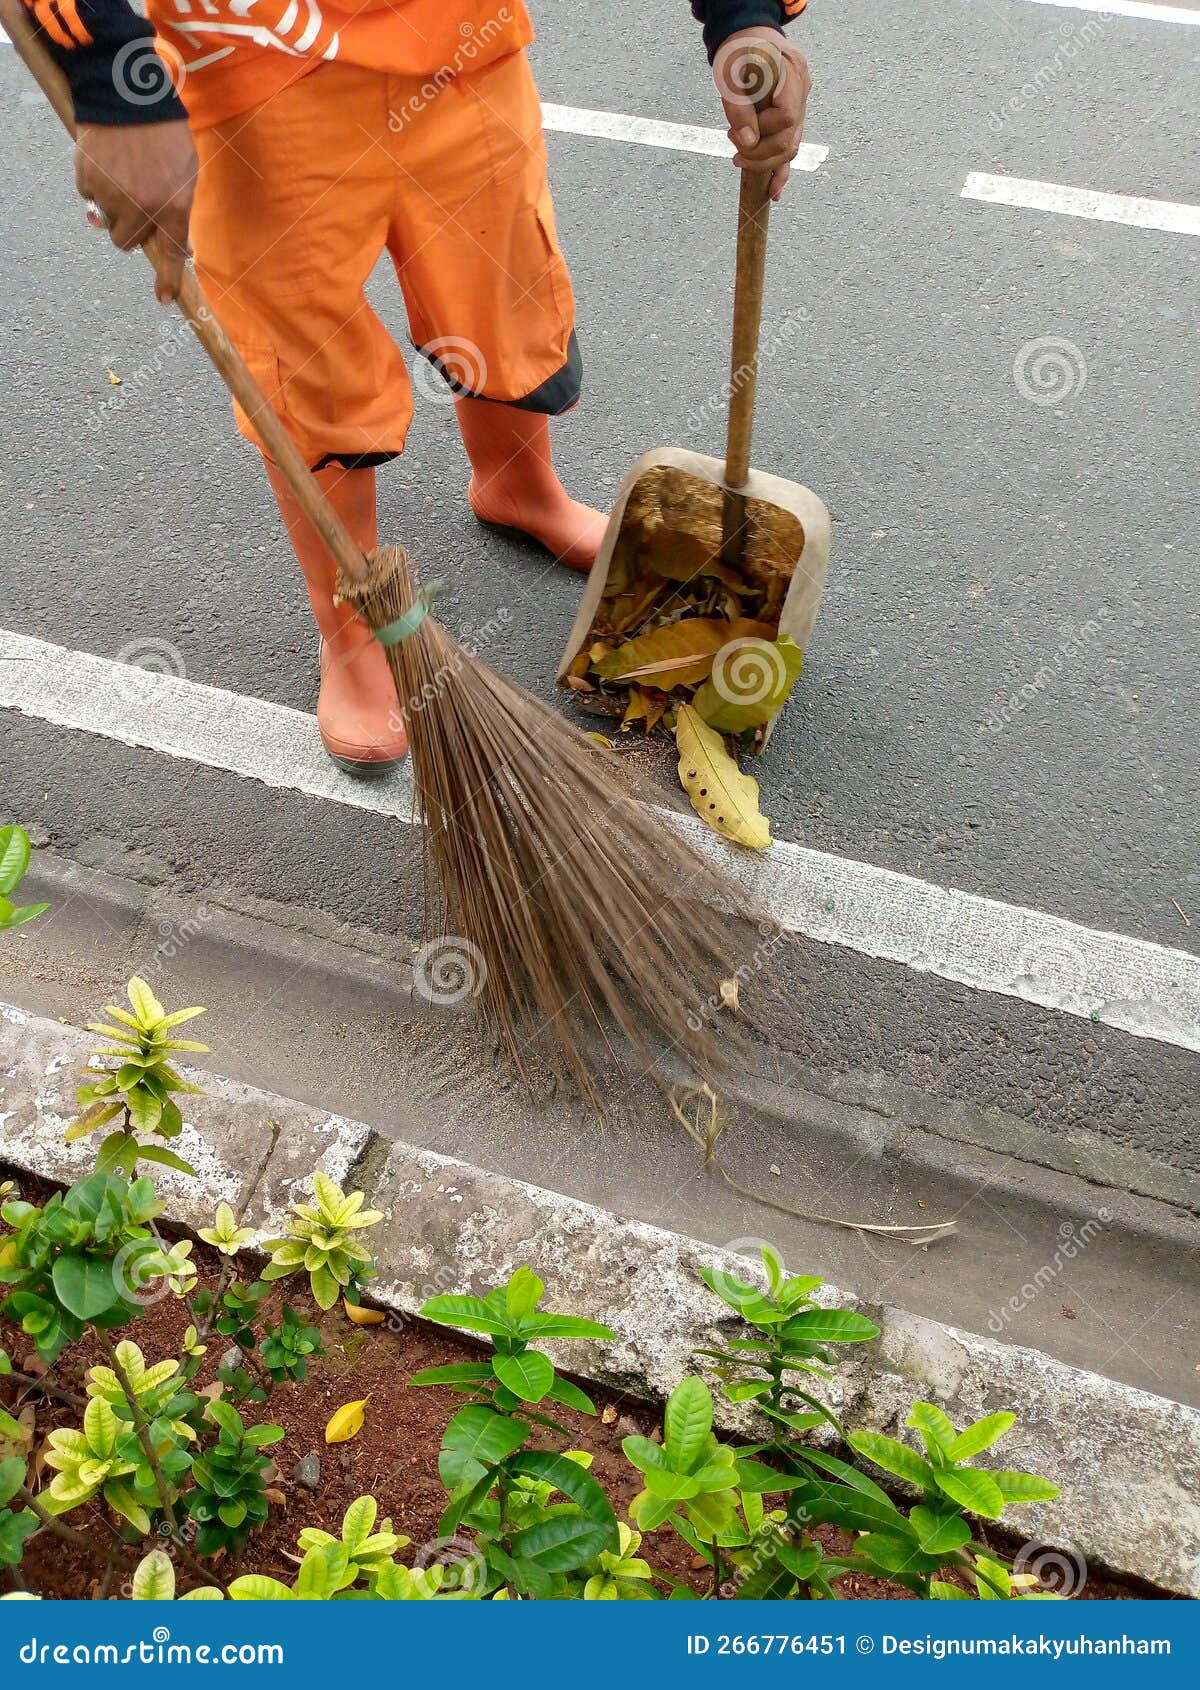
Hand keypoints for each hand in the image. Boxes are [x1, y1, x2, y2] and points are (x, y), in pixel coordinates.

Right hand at [75, 121, 197, 303]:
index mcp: (172, 205)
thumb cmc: (164, 134)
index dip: (167, 279)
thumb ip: (178, 209)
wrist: (127, 95)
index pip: (170, 253)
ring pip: (105, 221)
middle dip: (130, 230)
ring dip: (112, 207)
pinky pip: (89, 197)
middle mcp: (141, 207)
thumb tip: (171, 244)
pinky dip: (96, 186)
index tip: (164, 297)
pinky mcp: (87, 179)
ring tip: (122, 174)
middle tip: (135, 204)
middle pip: (125, 242)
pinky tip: (107, 162)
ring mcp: (111, 195)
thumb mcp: (186, 172)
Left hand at [713, 26, 811, 202]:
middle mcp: (802, 92)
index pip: (785, 117)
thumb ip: (740, 108)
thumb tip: (748, 144)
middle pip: (790, 139)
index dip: (762, 131)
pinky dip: (780, 171)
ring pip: (791, 147)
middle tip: (735, 153)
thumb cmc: (739, 52)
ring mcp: (801, 106)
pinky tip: (774, 192)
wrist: (749, 39)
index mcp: (792, 74)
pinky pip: (790, 147)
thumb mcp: (732, 74)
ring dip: (767, 163)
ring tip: (741, 162)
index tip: (737, 132)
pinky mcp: (793, 118)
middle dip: (761, 154)